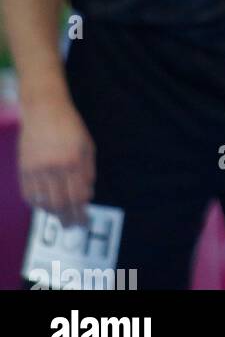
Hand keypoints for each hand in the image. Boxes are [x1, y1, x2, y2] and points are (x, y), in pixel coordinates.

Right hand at [18, 98, 95, 227]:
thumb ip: (88, 171)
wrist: (44, 110)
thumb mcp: (87, 145)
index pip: (79, 197)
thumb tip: (87, 196)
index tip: (84, 221)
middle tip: (72, 226)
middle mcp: (56, 167)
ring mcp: (37, 169)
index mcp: (75, 161)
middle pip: (61, 204)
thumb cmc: (70, 127)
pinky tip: (45, 205)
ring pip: (45, 202)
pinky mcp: (24, 169)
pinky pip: (29, 196)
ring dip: (54, 213)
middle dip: (68, 219)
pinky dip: (38, 204)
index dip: (82, 213)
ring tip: (61, 216)